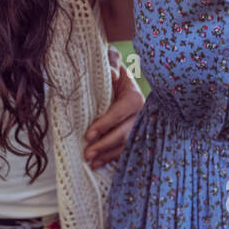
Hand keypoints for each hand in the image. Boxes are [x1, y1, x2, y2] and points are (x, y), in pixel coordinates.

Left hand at [82, 46, 143, 168]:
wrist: (125, 84)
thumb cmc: (116, 75)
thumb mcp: (113, 65)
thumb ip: (111, 63)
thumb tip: (110, 73)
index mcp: (134, 97)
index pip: (119, 113)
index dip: (104, 124)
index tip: (88, 134)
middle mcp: (141, 114)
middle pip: (124, 133)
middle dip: (105, 144)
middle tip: (87, 153)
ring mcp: (141, 128)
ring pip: (125, 145)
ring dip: (107, 155)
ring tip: (91, 162)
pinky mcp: (136, 137)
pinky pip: (125, 150)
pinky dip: (111, 158)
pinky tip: (98, 165)